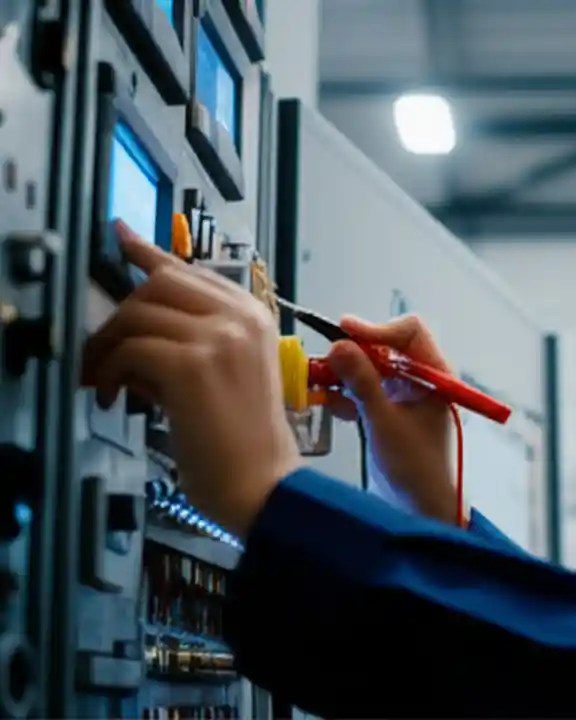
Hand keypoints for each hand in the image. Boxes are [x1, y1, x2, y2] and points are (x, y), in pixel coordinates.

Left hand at [83, 221, 302, 536]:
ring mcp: (218, 338)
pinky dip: (110, 374)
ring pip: (137, 313)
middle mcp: (240, 317)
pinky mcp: (191, 365)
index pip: (191, 270)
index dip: (149, 253)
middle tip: (103, 351)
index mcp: (254, 316)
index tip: (120, 236)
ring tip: (105, 382)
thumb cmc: (245, 441)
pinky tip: (112, 398)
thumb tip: (137, 326)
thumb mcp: (230, 373)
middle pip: (158, 283)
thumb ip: (194, 340)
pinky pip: (130, 350)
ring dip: (108, 348)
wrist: (263, 483)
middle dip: (121, 314)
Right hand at [323, 315, 461, 524]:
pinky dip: (348, 394)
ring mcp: (407, 395)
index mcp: (436, 375)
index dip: (377, 328)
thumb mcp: (385, 422)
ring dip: (346, 376)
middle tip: (325, 362)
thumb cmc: (417, 469)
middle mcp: (423, 379)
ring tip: (323, 387)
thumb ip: (363, 383)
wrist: (422, 509)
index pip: (410, 332)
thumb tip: (339, 346)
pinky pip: (367, 390)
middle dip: (355, 354)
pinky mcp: (391, 411)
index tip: (345, 332)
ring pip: (372, 369)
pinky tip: (333, 406)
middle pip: (386, 348)